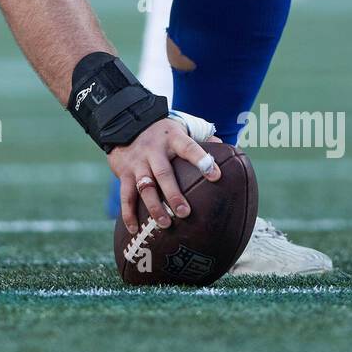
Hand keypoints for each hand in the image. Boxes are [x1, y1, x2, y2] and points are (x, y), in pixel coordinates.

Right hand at [108, 120, 220, 234]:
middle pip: (164, 174)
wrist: (125, 122)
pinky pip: (125, 195)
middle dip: (173, 195)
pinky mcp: (123, 173)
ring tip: (164, 224)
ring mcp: (138, 162)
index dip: (202, 160)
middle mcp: (154, 150)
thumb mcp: (182, 128)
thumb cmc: (163, 132)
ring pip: (145, 187)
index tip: (216, 175)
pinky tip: (135, 229)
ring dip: (154, 207)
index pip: (189, 148)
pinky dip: (128, 213)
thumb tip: (228, 149)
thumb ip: (203, 137)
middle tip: (185, 213)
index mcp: (173, 139)